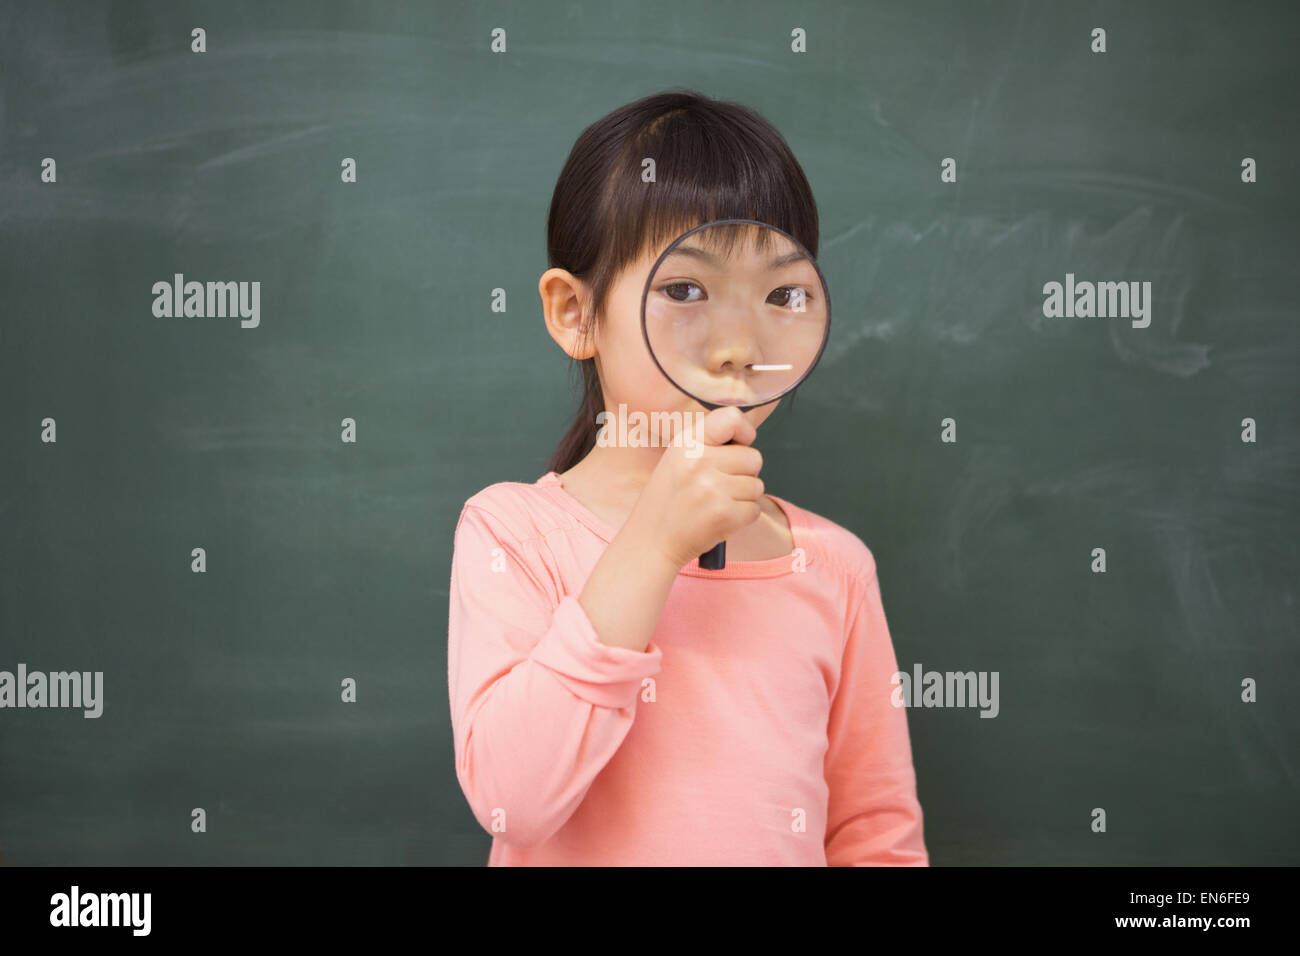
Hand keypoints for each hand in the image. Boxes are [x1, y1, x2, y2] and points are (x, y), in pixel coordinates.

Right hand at [623, 406, 764, 569]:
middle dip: (744, 473)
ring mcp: (712, 489)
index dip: (744, 431)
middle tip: (720, 487)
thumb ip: (708, 444)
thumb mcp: (677, 459)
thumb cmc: (668, 501)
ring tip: (716, 504)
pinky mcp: (724, 514)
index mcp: (686, 443)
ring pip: (757, 486)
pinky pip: (754, 509)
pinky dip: (742, 517)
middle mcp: (699, 462)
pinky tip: (719, 519)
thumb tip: (747, 439)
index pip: (731, 417)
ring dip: (743, 498)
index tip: (740, 444)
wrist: (651, 542)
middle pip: (753, 457)